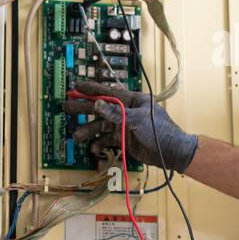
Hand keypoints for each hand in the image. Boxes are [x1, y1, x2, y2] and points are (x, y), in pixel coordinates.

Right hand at [62, 80, 198, 172]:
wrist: (171, 153)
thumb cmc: (161, 131)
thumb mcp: (138, 119)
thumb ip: (116, 113)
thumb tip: (98, 104)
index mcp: (133, 101)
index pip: (109, 93)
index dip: (92, 90)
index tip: (77, 86)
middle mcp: (127, 112)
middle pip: (101, 109)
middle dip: (84, 109)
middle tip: (67, 107)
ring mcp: (125, 126)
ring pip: (102, 126)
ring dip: (89, 130)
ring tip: (77, 135)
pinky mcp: (124, 139)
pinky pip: (108, 139)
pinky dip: (100, 143)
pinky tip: (93, 147)